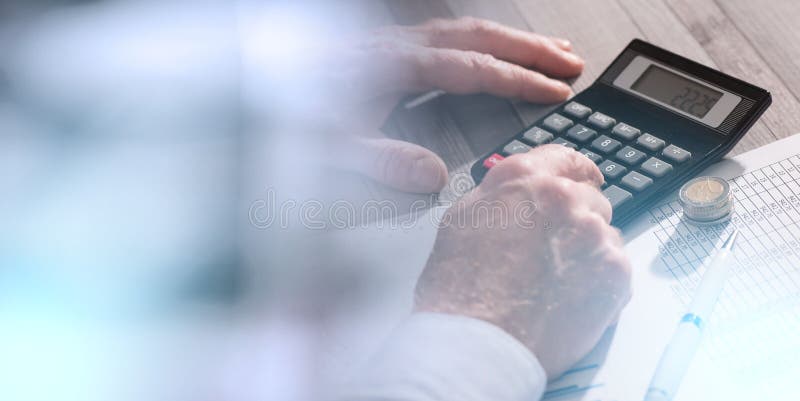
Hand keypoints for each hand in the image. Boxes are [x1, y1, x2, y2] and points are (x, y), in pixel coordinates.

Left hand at [298, 17, 583, 192]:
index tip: (554, 92)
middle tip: (571, 64)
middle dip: (529, 48)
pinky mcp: (389, 48)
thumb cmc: (290, 113)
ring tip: (550, 52)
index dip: (517, 79)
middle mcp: (398, 46)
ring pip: (465, 30)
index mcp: (393, 65)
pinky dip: (482, 43)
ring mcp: (395, 43)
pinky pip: (448, 36)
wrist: (257, 87)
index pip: (471, 68)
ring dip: (510, 40)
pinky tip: (492, 54)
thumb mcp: (330, 148)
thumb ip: (382, 162)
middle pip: (478, 36)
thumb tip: (433, 176)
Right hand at [414, 145, 631, 377]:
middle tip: (552, 252)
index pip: (564, 158)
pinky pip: (616, 267)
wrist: (480, 340)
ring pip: (603, 234)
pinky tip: (568, 299)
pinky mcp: (614, 272)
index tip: (585, 177)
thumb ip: (500, 197)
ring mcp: (593, 235)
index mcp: (524, 179)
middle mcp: (564, 198)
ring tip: (554, 284)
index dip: (575, 169)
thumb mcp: (463, 219)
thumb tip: (517, 198)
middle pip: (589, 198)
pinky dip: (599, 281)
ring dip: (586, 252)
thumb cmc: (460, 289)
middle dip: (575, 220)